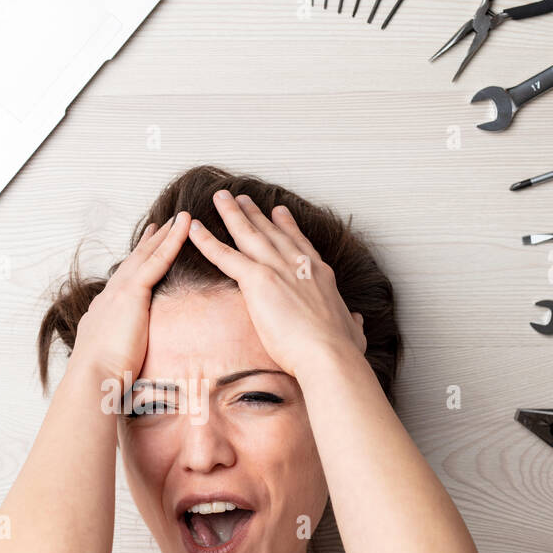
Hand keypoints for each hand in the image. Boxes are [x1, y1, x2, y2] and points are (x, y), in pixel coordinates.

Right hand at [71, 212, 190, 381]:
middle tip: (159, 225)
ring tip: (181, 218)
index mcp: (103, 314)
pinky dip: (171, 241)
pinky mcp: (132, 293)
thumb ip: (119, 359)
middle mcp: (109, 297)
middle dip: (147, 244)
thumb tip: (124, 371)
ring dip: (164, 235)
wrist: (91, 378)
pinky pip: (157, 260)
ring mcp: (119, 292)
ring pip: (147, 256)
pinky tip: (185, 226)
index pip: (123, 285)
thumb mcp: (110, 364)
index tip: (142, 255)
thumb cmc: (101, 381)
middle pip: (133, 264)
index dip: (134, 268)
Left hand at [188, 191, 365, 378]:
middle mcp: (299, 264)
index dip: (287, 227)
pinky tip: (194, 229)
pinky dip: (207, 241)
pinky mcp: (258, 280)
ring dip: (232, 214)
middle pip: (272, 232)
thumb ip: (352, 323)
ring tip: (220, 198)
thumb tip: (357, 321)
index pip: (299, 245)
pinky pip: (225, 256)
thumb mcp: (354, 331)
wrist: (329, 355)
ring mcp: (278, 268)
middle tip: (242, 198)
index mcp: (320, 276)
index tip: (278, 212)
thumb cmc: (341, 350)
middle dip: (255, 214)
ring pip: (249, 234)